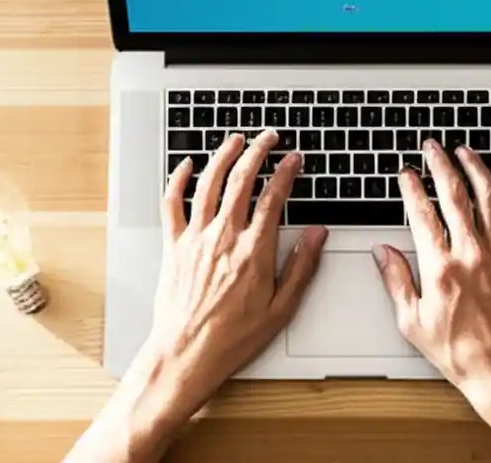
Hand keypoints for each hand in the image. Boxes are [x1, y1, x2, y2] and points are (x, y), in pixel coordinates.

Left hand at [67, 131, 327, 461]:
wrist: (186, 353)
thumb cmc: (232, 337)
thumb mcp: (281, 308)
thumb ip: (301, 266)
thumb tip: (318, 234)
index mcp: (253, 251)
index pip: (273, 198)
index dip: (286, 173)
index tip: (294, 159)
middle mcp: (223, 237)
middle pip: (241, 180)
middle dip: (258, 152)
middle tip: (269, 138)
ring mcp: (195, 239)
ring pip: (209, 183)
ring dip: (223, 155)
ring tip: (236, 140)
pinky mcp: (173, 246)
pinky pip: (172, 204)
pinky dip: (179, 179)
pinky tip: (187, 165)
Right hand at [373, 141, 490, 462]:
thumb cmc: (459, 352)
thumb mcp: (412, 322)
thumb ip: (396, 281)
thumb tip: (382, 252)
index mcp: (441, 268)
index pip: (422, 214)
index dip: (412, 188)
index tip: (406, 174)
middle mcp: (472, 254)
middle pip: (455, 195)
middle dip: (441, 165)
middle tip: (433, 148)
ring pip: (489, 198)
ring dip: (476, 169)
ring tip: (465, 152)